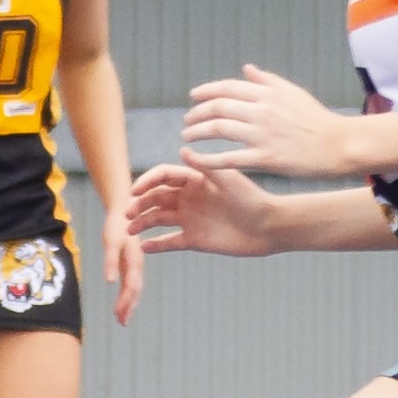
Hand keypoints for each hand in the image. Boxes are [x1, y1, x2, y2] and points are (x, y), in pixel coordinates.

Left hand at [101, 207, 144, 323]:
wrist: (124, 209)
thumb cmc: (116, 225)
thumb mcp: (111, 242)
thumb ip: (110, 261)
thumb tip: (109, 282)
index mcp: (135, 261)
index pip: (131, 286)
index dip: (126, 302)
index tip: (120, 316)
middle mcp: (137, 264)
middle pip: (134, 290)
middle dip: (128, 307)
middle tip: (122, 322)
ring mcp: (133, 264)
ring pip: (132, 288)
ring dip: (127, 303)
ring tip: (121, 318)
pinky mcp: (128, 261)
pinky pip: (128, 281)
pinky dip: (125, 293)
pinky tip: (121, 302)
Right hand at [126, 161, 279, 257]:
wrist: (270, 228)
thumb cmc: (252, 199)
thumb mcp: (229, 180)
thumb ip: (205, 167)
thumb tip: (182, 149)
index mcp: (194, 180)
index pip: (163, 176)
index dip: (146, 182)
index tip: (134, 191)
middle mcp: (188, 198)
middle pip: (155, 198)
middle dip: (139, 204)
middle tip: (127, 215)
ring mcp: (189, 219)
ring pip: (158, 219)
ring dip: (142, 223)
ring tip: (130, 232)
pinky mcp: (194, 239)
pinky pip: (170, 242)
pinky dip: (156, 244)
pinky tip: (144, 247)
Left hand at [182, 64, 352, 177]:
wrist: (341, 144)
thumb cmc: (318, 119)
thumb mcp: (294, 93)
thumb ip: (268, 81)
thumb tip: (246, 68)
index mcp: (268, 94)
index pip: (227, 88)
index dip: (206, 91)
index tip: (193, 97)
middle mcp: (262, 111)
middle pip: (218, 108)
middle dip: (196, 113)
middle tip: (187, 120)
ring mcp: (263, 135)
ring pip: (219, 130)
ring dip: (197, 132)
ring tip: (187, 136)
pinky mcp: (267, 158)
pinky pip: (230, 158)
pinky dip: (209, 159)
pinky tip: (196, 160)